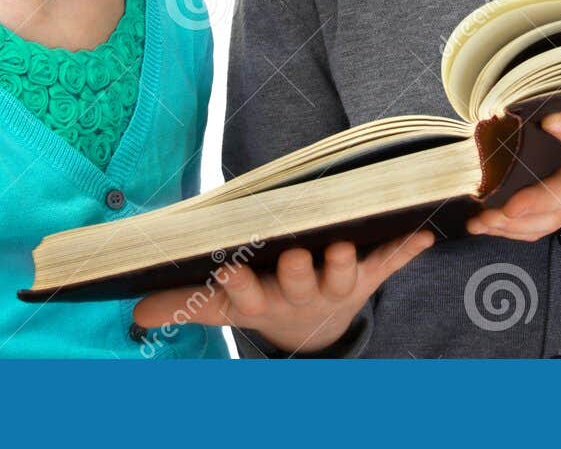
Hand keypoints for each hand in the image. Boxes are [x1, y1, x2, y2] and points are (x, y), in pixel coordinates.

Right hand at [131, 230, 434, 353]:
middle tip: (294, 256)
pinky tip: (426, 235)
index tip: (230, 274)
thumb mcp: (221, 304)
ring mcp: (338, 284)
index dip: (238, 288)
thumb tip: (133, 313)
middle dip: (296, 272)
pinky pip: (392, 263)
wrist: (314, 326)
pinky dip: (408, 250)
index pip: (245, 296)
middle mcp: (302, 293)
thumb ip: (180, 303)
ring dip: (347, 262)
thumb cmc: (261, 296)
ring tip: (346, 246)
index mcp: (263, 299)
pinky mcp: (370, 274)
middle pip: (298, 283)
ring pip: (345, 275)